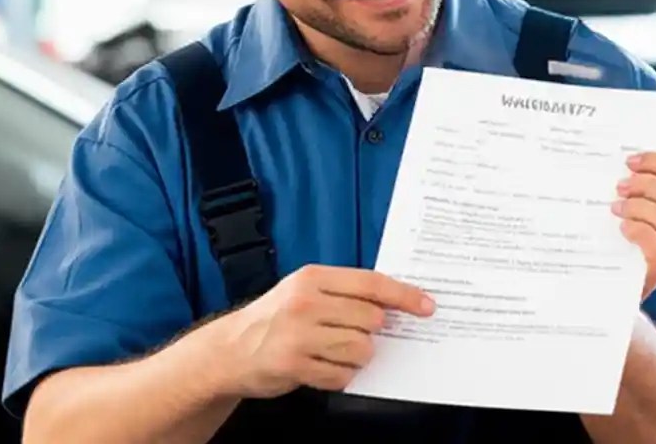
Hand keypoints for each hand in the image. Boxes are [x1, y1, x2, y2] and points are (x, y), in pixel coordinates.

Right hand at [216, 264, 434, 398]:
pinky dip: (340, 376)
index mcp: (313, 278)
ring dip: (356, 357)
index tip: (426, 306)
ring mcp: (298, 335)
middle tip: (351, 334)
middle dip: (370, 332)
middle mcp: (305, 303)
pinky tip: (323, 367)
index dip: (404, 296)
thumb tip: (394, 301)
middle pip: (371, 319)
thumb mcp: (305, 290)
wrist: (229, 349)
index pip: (371, 283)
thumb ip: (344, 292)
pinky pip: (341, 375)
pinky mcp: (293, 365)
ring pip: (360, 349)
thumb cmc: (275, 318)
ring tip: (334, 352)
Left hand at [612, 152, 655, 299]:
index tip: (629, 160)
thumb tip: (599, 156)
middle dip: (650, 185)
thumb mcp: (611, 205)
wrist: (594, 283)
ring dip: (644, 209)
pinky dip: (642, 234)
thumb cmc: (604, 237)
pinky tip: (622, 229)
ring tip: (615, 207)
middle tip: (619, 186)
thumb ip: (618, 184)